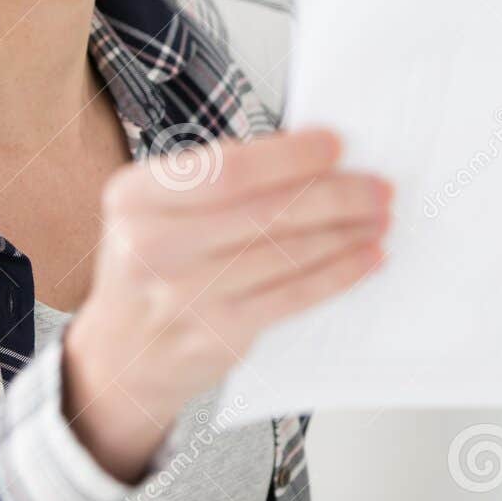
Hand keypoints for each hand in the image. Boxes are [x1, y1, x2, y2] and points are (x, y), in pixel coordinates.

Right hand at [61, 127, 389, 481]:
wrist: (122, 356)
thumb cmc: (155, 266)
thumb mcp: (158, 210)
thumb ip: (217, 180)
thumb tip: (312, 157)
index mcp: (134, 197)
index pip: (225, 169)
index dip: (289, 156)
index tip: (336, 145)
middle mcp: (150, 246)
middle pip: (263, 211)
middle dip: (333, 195)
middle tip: (377, 186)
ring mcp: (183, 297)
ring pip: (285, 253)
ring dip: (344, 232)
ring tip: (379, 217)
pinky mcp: (217, 335)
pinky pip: (293, 296)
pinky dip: (338, 273)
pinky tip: (365, 258)